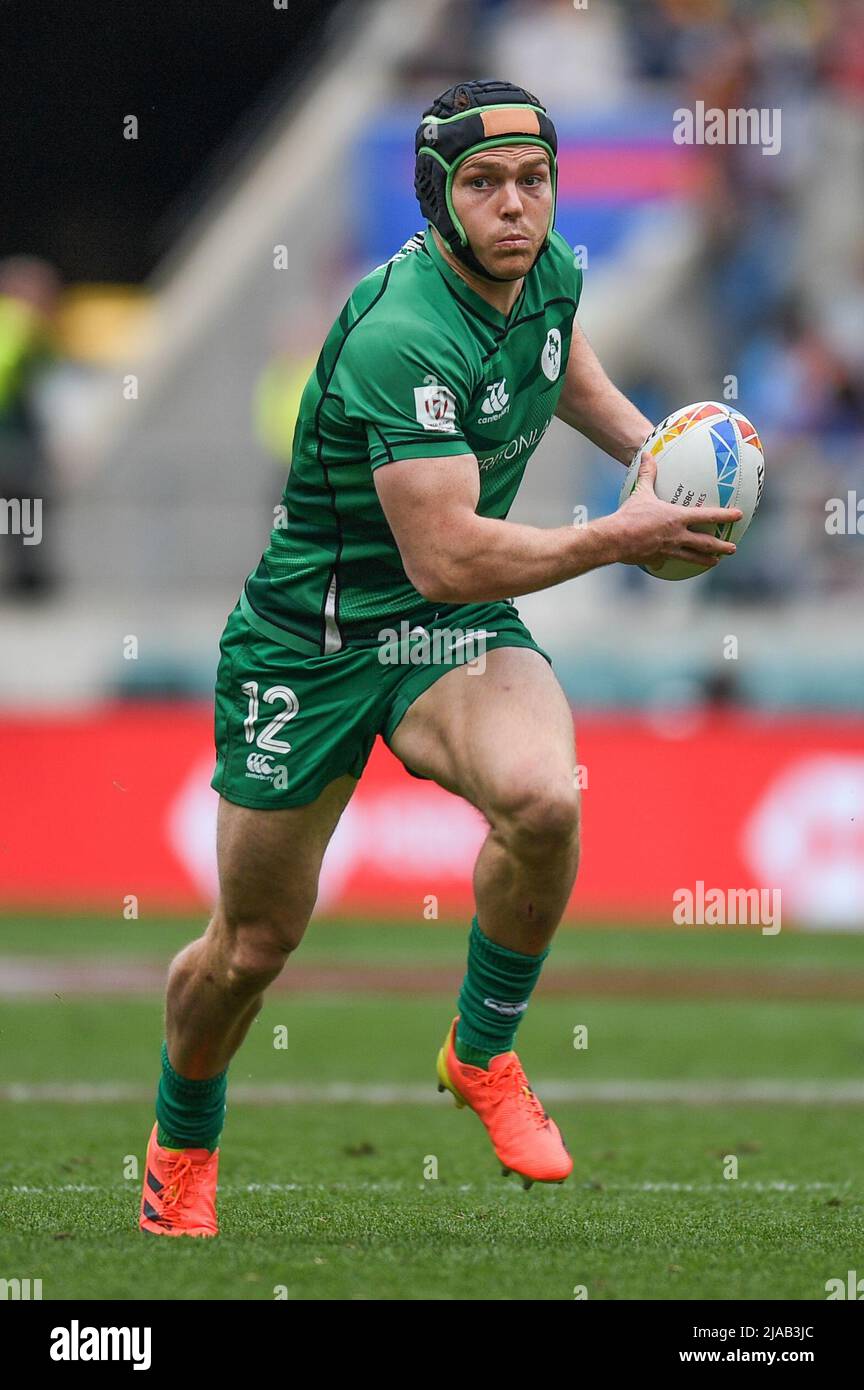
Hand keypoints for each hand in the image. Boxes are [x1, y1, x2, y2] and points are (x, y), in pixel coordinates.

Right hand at [609, 451, 743, 568]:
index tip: (739, 516)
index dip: (726, 515)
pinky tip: (669, 564)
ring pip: (693, 557)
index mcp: (678, 518)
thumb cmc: (630, 515)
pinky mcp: (656, 559)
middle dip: (722, 546)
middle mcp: (678, 536)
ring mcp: (669, 550)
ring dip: (706, 560)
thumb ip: (648, 474)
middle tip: (732, 548)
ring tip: (716, 562)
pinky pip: (665, 561)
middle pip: (706, 543)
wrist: (616, 538)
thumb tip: (647, 454)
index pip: (708, 516)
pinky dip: (668, 562)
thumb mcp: (641, 492)